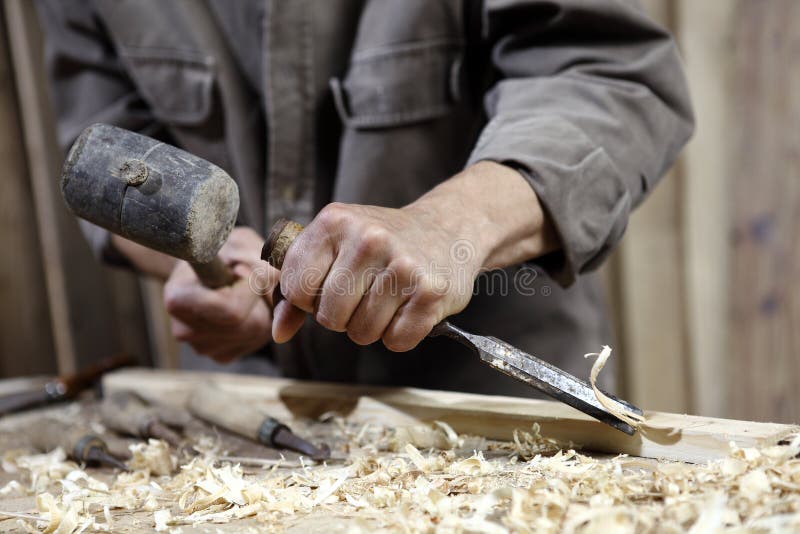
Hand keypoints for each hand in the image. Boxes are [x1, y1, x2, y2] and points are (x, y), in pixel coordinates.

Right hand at [163, 227, 277, 362]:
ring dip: (263, 309)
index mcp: (179, 300)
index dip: (250, 287)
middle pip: (249, 326)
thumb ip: (261, 267)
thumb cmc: (223, 252)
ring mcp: (201, 347)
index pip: (231, 309)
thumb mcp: (241, 245)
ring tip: (244, 291)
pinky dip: (260, 323)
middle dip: (261, 300)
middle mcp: (184, 331)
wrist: (206, 265)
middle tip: (247, 279)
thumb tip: (279, 300)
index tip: (244, 268)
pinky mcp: (220, 355)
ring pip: (256, 335)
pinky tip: (246, 306)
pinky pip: (256, 342)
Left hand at [273, 162, 557, 350]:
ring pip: (362, 334)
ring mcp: (404, 266)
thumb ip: (299, 286)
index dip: (309, 299)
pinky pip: (397, 341)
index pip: (297, 288)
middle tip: (361, 297)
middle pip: (329, 317)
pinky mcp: (431, 292)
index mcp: (335, 222)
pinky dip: (399, 335)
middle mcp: (369, 239)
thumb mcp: (335, 246)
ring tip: (386, 300)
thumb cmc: (381, 242)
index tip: (328, 287)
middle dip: (341, 318)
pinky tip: (407, 308)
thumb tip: (279, 333)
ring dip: (370, 328)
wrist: (448, 229)